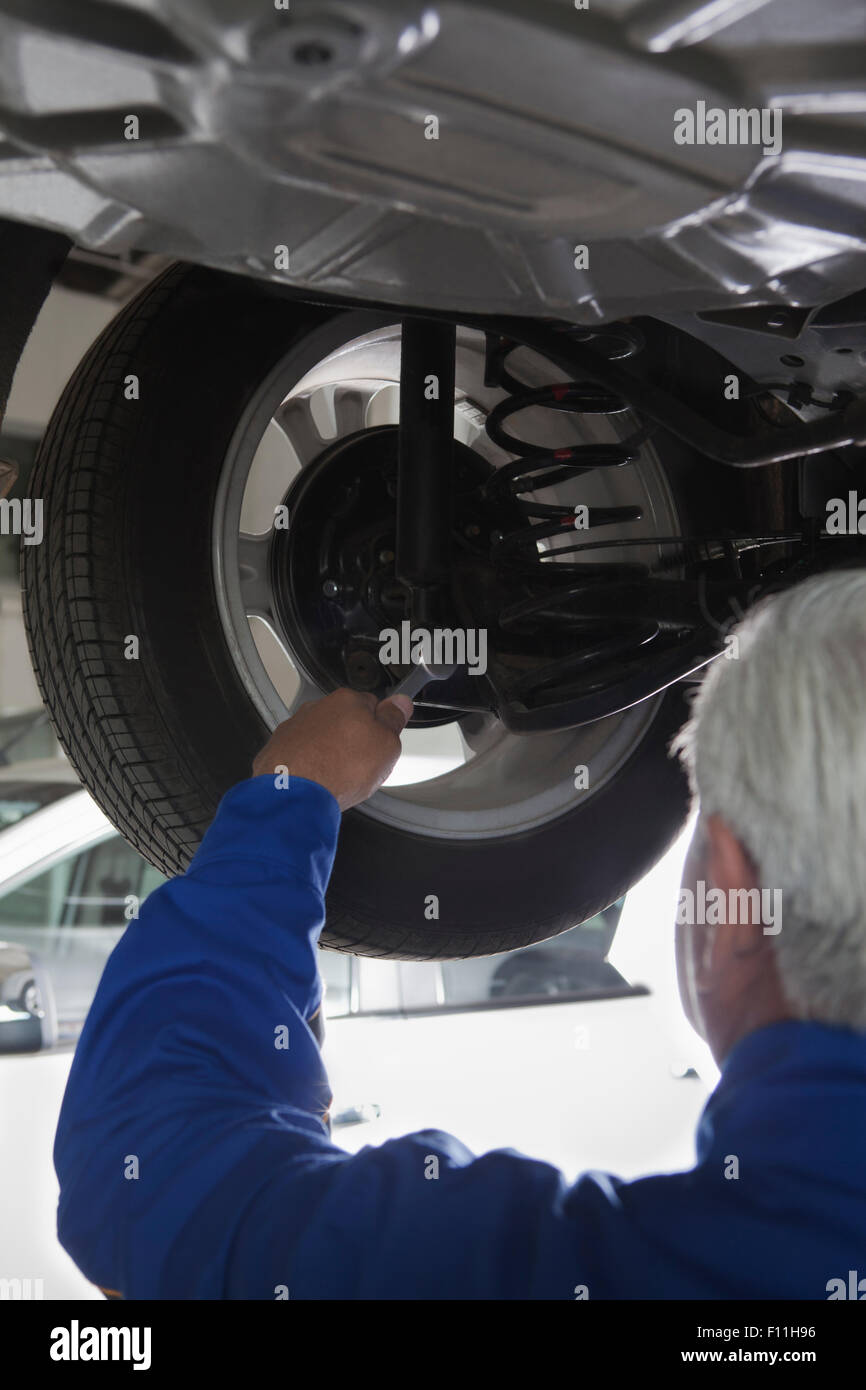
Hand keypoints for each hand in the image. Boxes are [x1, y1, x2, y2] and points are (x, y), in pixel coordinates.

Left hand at [252, 688, 413, 810]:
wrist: (295, 793)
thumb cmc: (339, 769)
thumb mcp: (386, 745)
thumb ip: (394, 721)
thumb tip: (400, 703)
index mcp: (347, 700)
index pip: (373, 704)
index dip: (380, 726)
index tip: (383, 741)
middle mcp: (318, 708)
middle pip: (344, 720)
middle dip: (352, 739)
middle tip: (362, 764)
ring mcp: (295, 726)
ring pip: (321, 736)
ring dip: (329, 751)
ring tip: (338, 776)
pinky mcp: (278, 748)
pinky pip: (300, 753)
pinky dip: (308, 763)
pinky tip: (317, 780)